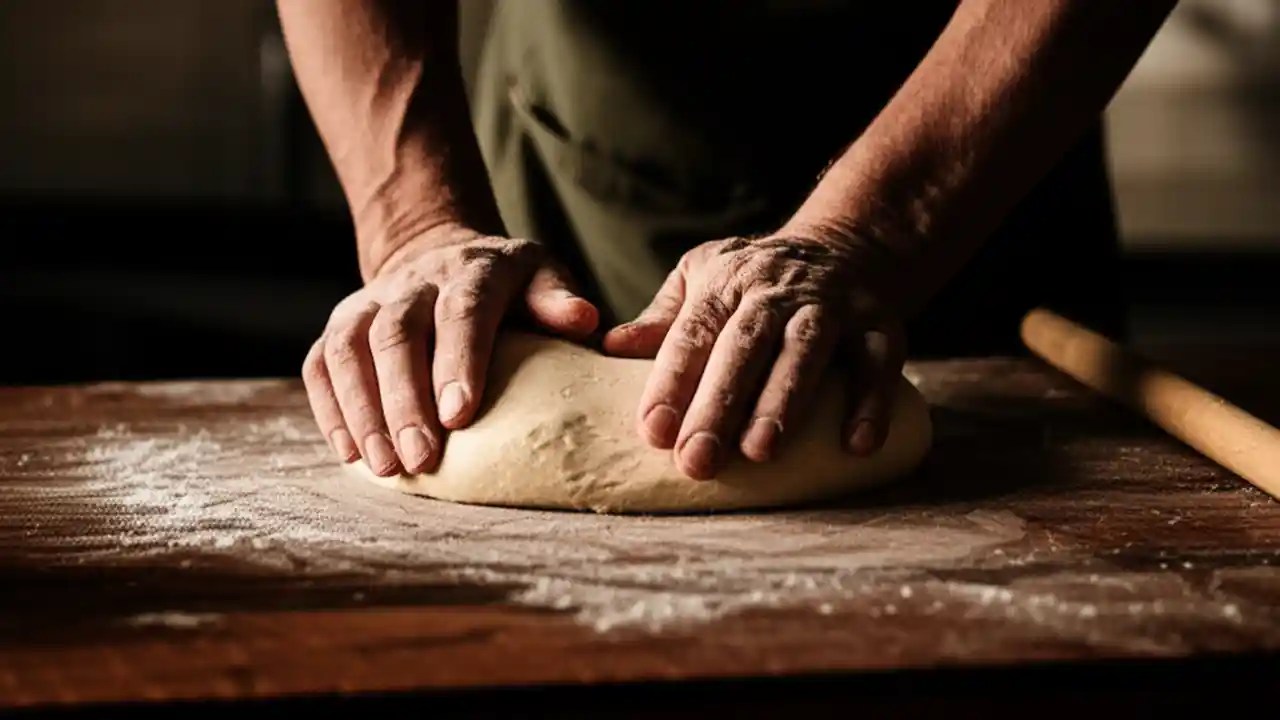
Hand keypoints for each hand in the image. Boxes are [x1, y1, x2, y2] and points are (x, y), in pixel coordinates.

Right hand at [303, 223, 598, 476]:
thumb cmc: (508, 287)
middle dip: (404, 400)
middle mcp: (414, 281)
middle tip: (420, 459)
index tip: (459, 416)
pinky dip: (330, 408)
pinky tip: (350, 453)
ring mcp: (370, 300)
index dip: (458, 361)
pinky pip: (321, 362)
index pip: (461, 311)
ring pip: (350, 348)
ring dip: (362, 411)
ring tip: (385, 467)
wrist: (443, 254)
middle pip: (397, 333)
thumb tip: (584, 321)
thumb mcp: (542, 279)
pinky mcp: (341, 324)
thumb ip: (558, 302)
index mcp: (472, 271)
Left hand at [603, 229, 904, 479]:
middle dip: (720, 403)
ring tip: (761, 452)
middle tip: (698, 460)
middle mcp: (776, 292)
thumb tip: (609, 347)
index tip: (653, 430)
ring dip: (784, 401)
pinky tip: (855, 445)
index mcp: (724, 284)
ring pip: (806, 351)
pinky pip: (877, 363)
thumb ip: (661, 320)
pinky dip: (869, 402)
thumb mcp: (700, 280)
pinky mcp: (879, 325)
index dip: (672, 381)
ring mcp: (830, 307)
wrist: (845, 245)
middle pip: (744, 346)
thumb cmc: (755, 279)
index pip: (692, 333)